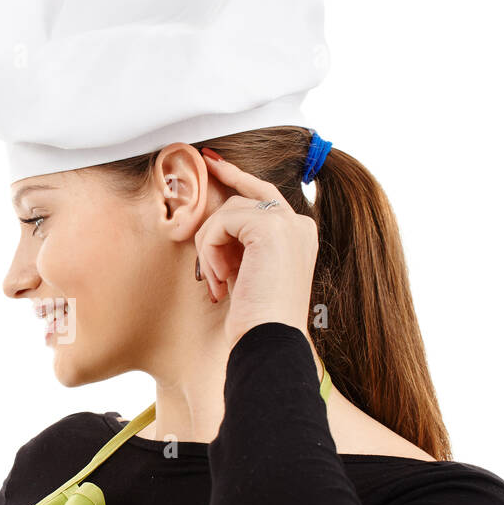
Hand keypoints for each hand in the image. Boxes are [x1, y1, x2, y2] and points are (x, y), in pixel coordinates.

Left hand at [197, 152, 320, 353]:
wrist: (270, 340)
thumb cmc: (257, 319)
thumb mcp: (249, 274)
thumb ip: (241, 245)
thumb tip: (216, 226)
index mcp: (299, 235)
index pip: (266, 194)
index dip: (238, 177)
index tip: (214, 163)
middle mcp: (299, 224)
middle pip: (247, 194)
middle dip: (222, 185)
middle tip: (204, 164)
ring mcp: (286, 222)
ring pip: (226, 212)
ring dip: (209, 248)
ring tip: (217, 281)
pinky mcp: (269, 226)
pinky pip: (220, 223)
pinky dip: (209, 251)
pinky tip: (220, 279)